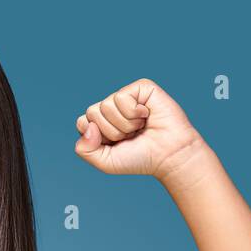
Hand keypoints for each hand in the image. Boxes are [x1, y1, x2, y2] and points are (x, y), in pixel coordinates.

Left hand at [74, 78, 203, 179]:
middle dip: (112, 131)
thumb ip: (85, 150)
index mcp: (101, 123)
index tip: (116, 144)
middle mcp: (112, 108)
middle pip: (92, 112)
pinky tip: (147, 115)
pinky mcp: (140, 88)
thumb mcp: (105, 162)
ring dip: (125, 124)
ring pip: (106, 105)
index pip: (82, 122)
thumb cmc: (140, 158)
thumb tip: (88, 125)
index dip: (98, 137)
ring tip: (140, 127)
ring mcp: (126, 97)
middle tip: (131, 136)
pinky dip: (134, 113)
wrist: (168, 155)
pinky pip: (122, 97)